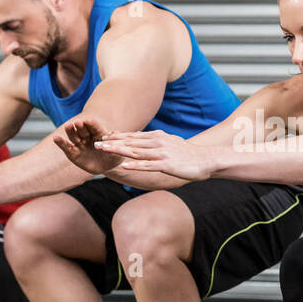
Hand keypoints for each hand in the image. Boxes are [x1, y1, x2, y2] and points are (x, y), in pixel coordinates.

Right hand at [53, 116, 123, 175]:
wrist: (106, 166)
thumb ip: (114, 143)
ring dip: (70, 131)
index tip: (87, 120)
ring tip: (67, 126)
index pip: (94, 127)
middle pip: (83, 130)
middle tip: (78, 122)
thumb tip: (114, 132)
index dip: (91, 124)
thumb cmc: (113, 156)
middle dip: (80, 126)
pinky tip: (56, 138)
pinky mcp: (73, 153)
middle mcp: (87, 136)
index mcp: (98, 133)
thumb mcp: (116, 151)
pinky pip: (66, 147)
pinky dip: (61, 143)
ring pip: (74, 136)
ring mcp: (80, 144)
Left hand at [94, 129, 212, 180]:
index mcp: (157, 137)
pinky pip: (147, 165)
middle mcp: (157, 142)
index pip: (133, 135)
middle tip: (96, 142)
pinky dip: (134, 165)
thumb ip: (156, 141)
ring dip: (118, 150)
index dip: (117, 136)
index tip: (102, 136)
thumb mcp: (171, 143)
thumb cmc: (188, 154)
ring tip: (103, 150)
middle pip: (130, 142)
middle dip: (112, 142)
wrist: (206, 160)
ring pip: (135, 151)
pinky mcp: (166, 164)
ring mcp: (161, 153)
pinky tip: (123, 166)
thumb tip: (144, 141)